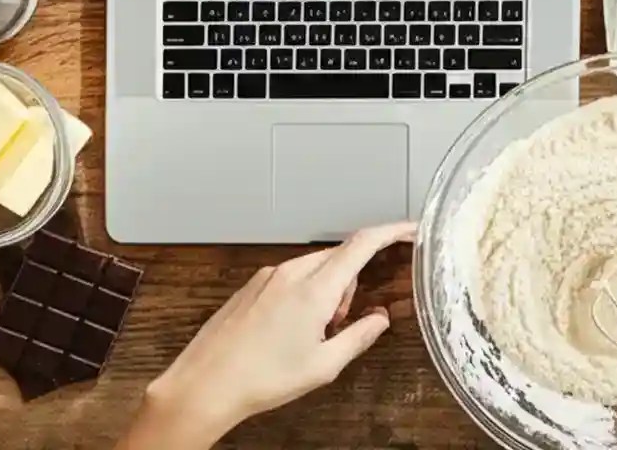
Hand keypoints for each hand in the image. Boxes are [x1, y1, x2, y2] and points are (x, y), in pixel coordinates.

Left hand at [117, 222, 415, 449]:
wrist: (204, 385)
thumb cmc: (260, 378)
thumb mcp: (323, 365)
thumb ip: (359, 336)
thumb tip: (379, 320)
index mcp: (314, 289)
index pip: (362, 244)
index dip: (392, 232)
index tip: (411, 230)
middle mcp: (291, 273)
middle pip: (340, 258)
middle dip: (353, 283)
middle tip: (343, 323)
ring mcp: (268, 277)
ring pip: (315, 268)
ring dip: (328, 291)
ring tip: (313, 334)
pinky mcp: (253, 286)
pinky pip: (292, 277)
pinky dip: (305, 294)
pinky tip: (291, 330)